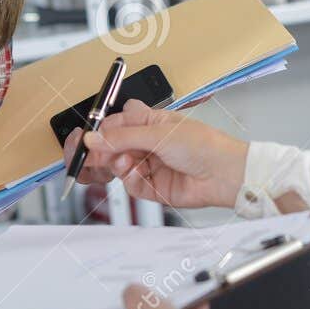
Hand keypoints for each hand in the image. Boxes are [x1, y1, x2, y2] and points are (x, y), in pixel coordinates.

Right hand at [70, 98, 247, 208]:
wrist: (224, 175)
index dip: (99, 132)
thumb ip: (122, 137)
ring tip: (125, 163)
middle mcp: (147, 143)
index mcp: (149, 121)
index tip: (85, 139)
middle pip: (112, 147)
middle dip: (101, 152)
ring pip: (118, 167)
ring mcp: (149, 165)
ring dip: (118, 166)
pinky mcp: (152, 187)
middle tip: (92, 156)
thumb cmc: (203, 145)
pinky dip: (132, 180)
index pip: (115, 124)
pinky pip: (131, 185)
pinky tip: (140, 174)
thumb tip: (94, 138)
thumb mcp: (159, 133)